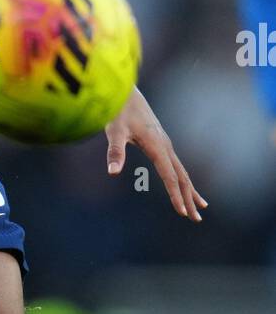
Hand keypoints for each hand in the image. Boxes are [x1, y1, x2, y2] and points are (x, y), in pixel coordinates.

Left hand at [104, 87, 206, 221]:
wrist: (126, 93)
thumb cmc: (119, 111)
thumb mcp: (114, 131)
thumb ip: (115, 151)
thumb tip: (112, 172)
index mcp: (157, 146)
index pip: (169, 176)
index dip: (176, 195)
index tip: (181, 212)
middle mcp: (166, 146)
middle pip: (181, 177)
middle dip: (189, 199)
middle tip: (196, 219)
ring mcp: (165, 145)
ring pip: (182, 172)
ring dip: (190, 191)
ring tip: (201, 208)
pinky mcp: (161, 144)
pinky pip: (176, 165)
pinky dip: (183, 179)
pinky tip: (185, 186)